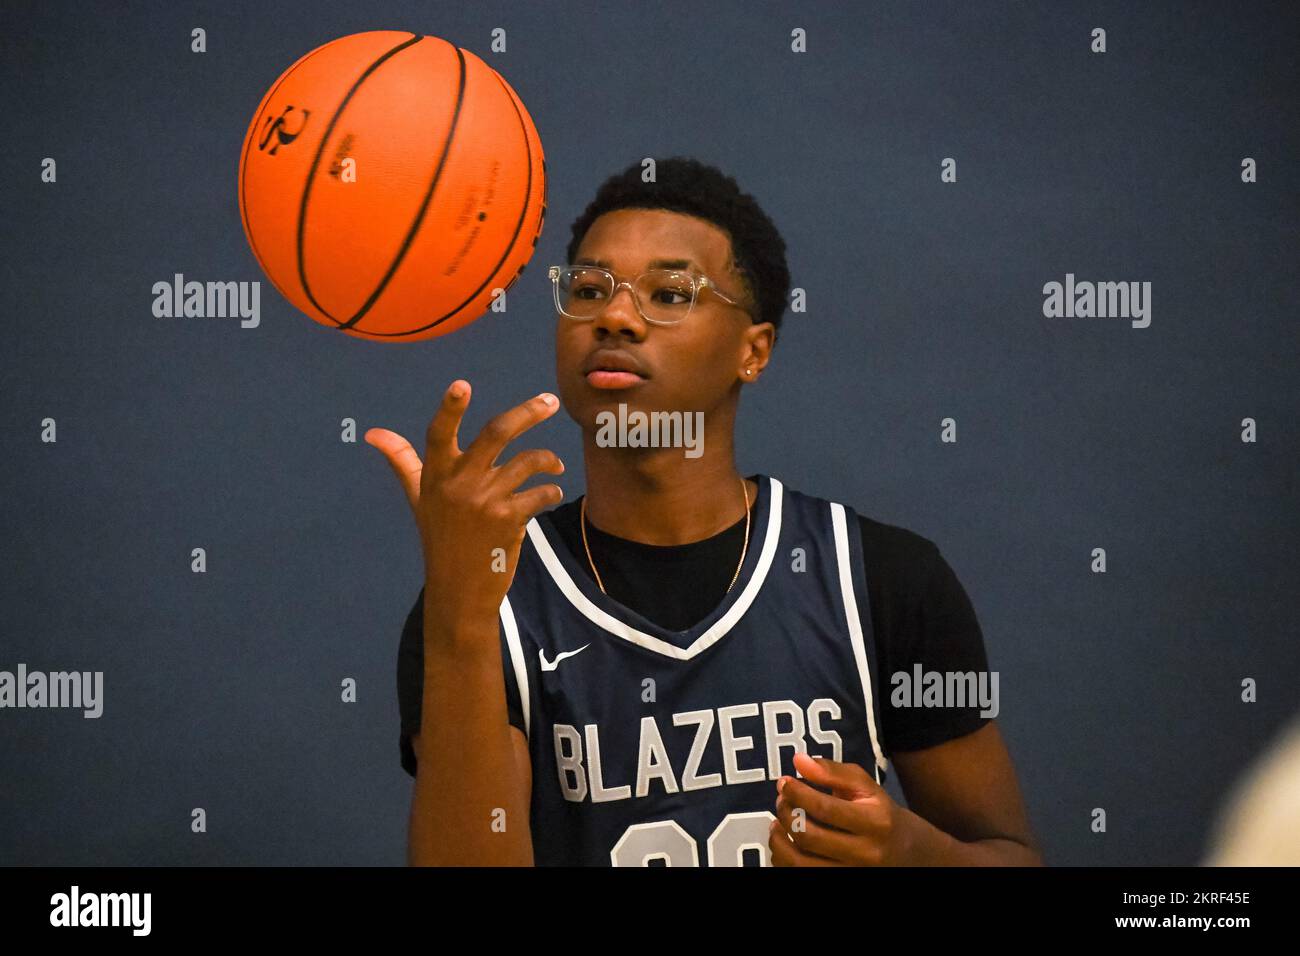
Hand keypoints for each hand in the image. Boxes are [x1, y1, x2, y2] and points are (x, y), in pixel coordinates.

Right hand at [365, 380, 565, 633]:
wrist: (459, 591)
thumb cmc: (440, 540)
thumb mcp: (419, 500)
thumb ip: (403, 462)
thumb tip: (373, 433)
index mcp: (436, 476)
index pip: (439, 435)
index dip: (449, 409)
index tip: (461, 384)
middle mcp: (459, 484)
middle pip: (497, 434)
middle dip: (528, 413)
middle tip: (551, 402)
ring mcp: (485, 501)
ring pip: (527, 462)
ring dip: (548, 461)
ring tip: (555, 466)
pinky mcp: (509, 520)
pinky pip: (539, 493)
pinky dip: (551, 491)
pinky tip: (551, 493)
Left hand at [769, 752, 918, 865]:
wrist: (905, 852)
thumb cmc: (879, 812)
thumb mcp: (865, 786)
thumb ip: (832, 771)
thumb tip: (798, 761)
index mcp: (875, 822)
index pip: (825, 808)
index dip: (797, 793)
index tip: (784, 782)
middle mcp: (866, 853)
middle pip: (810, 837)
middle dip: (787, 814)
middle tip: (781, 800)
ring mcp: (853, 873)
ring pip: (801, 864)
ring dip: (779, 841)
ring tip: (777, 823)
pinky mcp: (842, 883)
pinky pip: (801, 876)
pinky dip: (784, 860)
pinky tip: (784, 843)